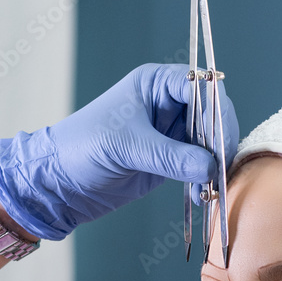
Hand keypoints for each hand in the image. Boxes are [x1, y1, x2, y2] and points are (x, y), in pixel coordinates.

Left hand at [0, 63, 238, 240]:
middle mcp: (167, 105)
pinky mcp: (169, 160)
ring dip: (214, 165)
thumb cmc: (82, 148)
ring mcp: (170, 133)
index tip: (222, 142)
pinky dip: (204, 180)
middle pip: (212, 116)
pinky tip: (201, 196)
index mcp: (156, 84)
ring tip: (211, 188)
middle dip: (219, 142)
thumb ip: (171, 156)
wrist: (59, 182)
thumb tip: (210, 166)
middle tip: (220, 170)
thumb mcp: (127, 148)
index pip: (202, 88)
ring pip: (209, 143)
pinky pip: (197, 167)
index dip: (217, 112)